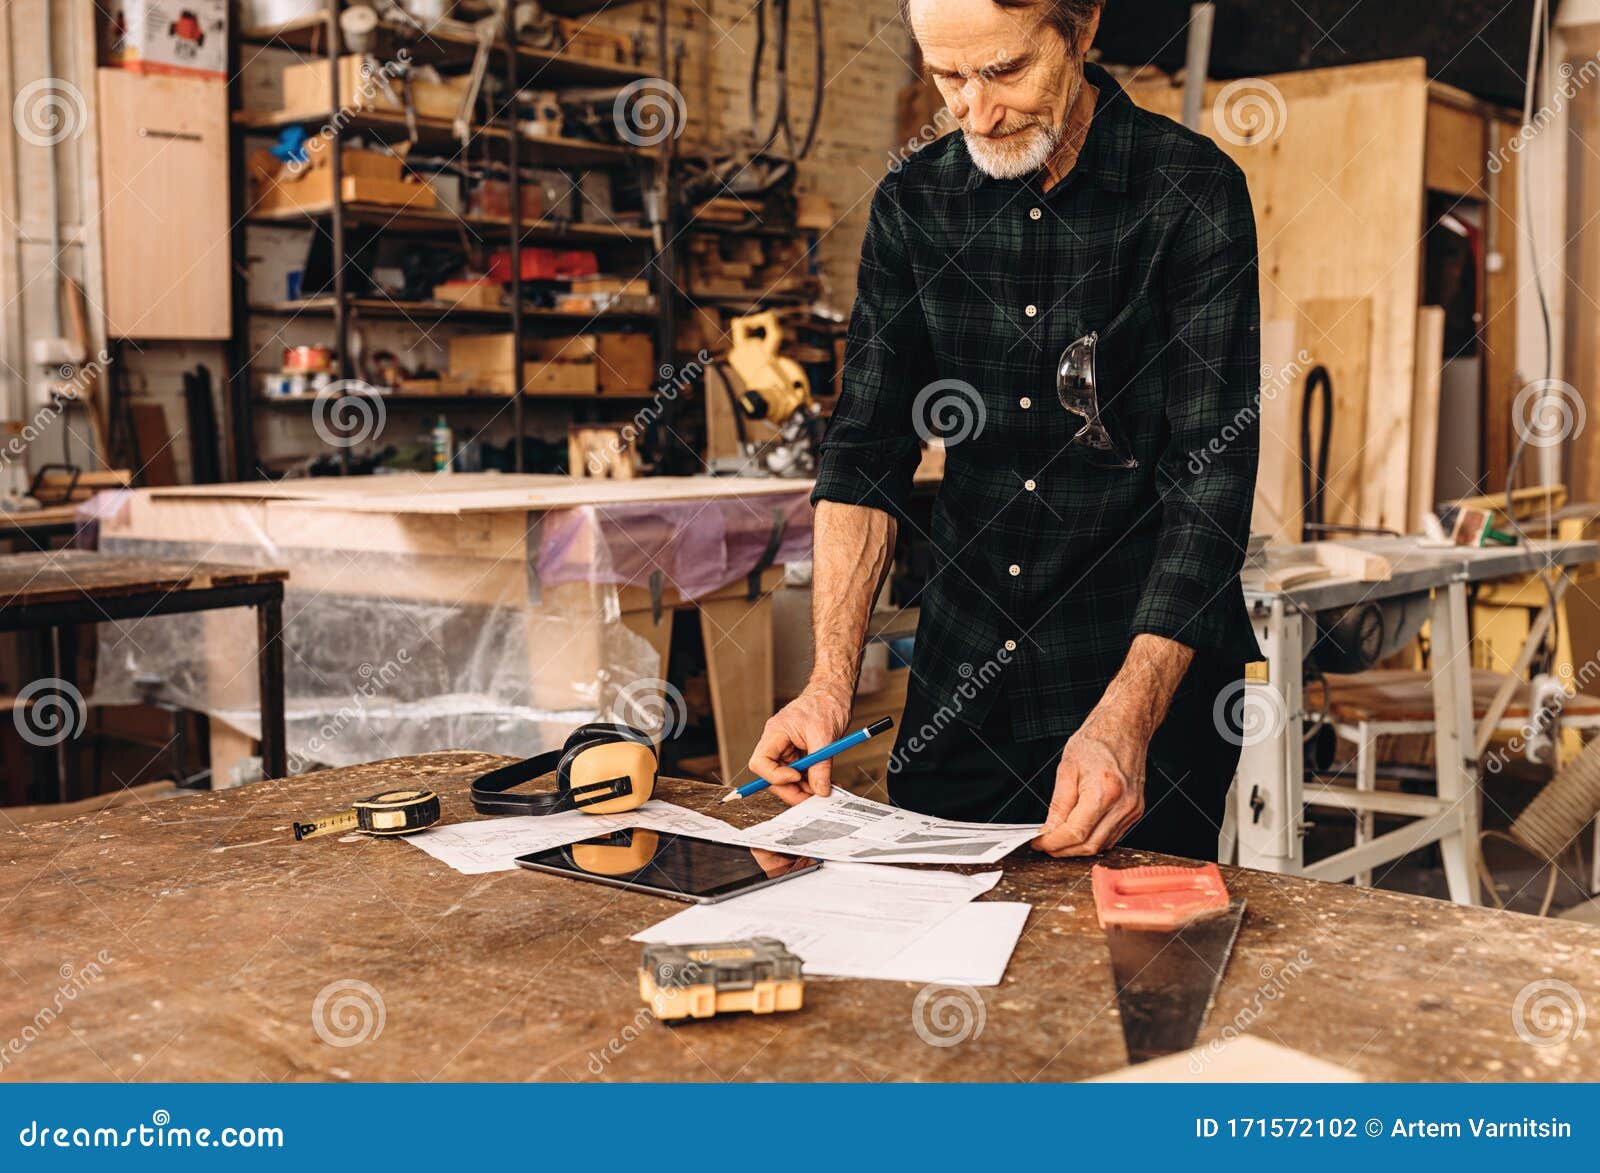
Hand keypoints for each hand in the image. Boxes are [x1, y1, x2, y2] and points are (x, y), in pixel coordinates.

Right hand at [747, 685, 852, 805]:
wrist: (834, 691)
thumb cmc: (826, 704)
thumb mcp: (825, 737)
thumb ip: (820, 766)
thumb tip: (820, 790)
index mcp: (775, 733)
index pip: (760, 762)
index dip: (775, 776)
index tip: (797, 778)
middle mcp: (777, 742)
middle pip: (772, 775)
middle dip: (792, 789)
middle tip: (813, 797)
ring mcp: (787, 747)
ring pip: (787, 777)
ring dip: (804, 788)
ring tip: (824, 790)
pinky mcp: (798, 751)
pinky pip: (799, 771)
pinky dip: (811, 780)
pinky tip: (825, 783)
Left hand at [1031, 723, 1146, 856]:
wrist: (1125, 727)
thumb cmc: (1098, 740)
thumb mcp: (1067, 769)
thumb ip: (1058, 805)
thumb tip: (1048, 830)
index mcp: (1104, 792)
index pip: (1075, 832)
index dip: (1053, 843)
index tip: (1039, 843)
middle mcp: (1122, 805)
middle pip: (1089, 845)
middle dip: (1063, 850)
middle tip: (1045, 844)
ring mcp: (1132, 810)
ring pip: (1101, 845)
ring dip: (1077, 848)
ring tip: (1059, 838)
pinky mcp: (1136, 812)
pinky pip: (1112, 836)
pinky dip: (1093, 839)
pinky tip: (1079, 831)